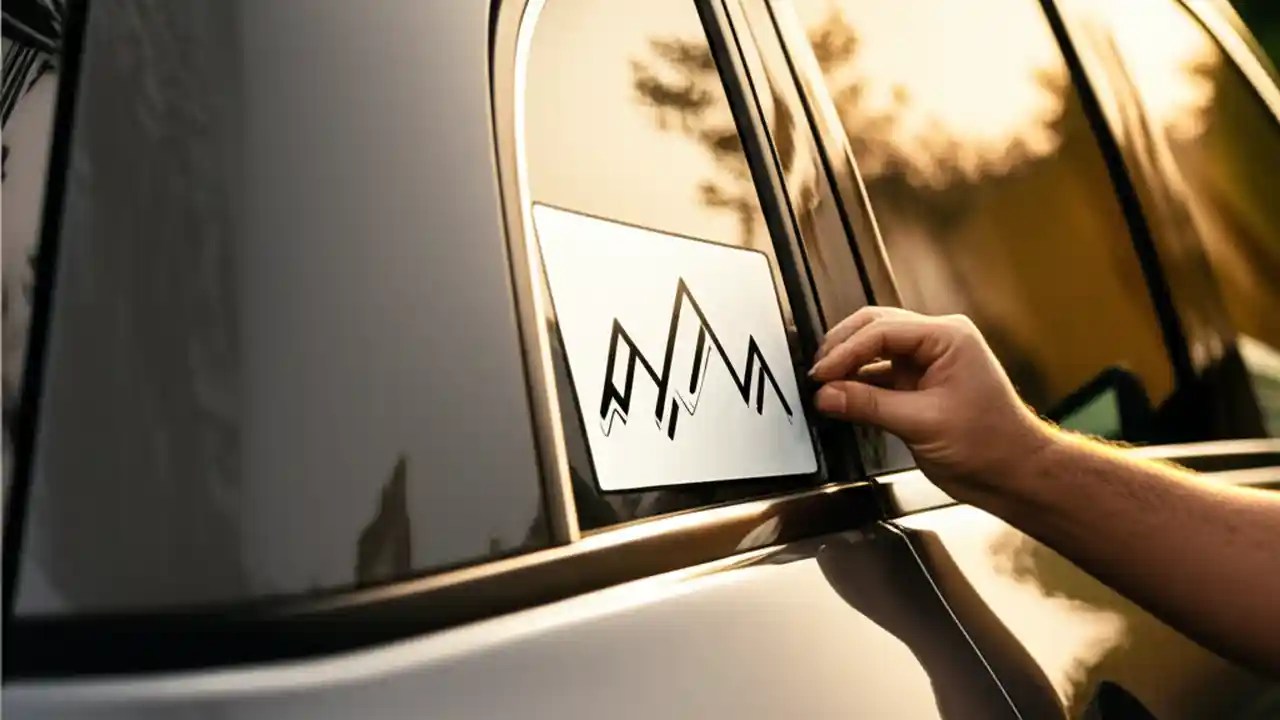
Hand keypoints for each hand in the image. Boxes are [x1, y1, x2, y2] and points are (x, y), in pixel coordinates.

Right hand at [809, 307, 1054, 501]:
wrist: (1015, 474)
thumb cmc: (990, 445)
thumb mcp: (923, 424)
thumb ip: (869, 406)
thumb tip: (826, 395)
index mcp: (947, 337)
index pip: (883, 331)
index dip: (846, 351)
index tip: (821, 374)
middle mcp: (937, 342)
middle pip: (875, 329)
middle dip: (843, 349)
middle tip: (817, 374)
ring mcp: (928, 362)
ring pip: (875, 350)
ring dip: (849, 366)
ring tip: (824, 387)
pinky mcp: (919, 384)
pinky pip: (880, 375)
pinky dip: (859, 385)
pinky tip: (841, 397)